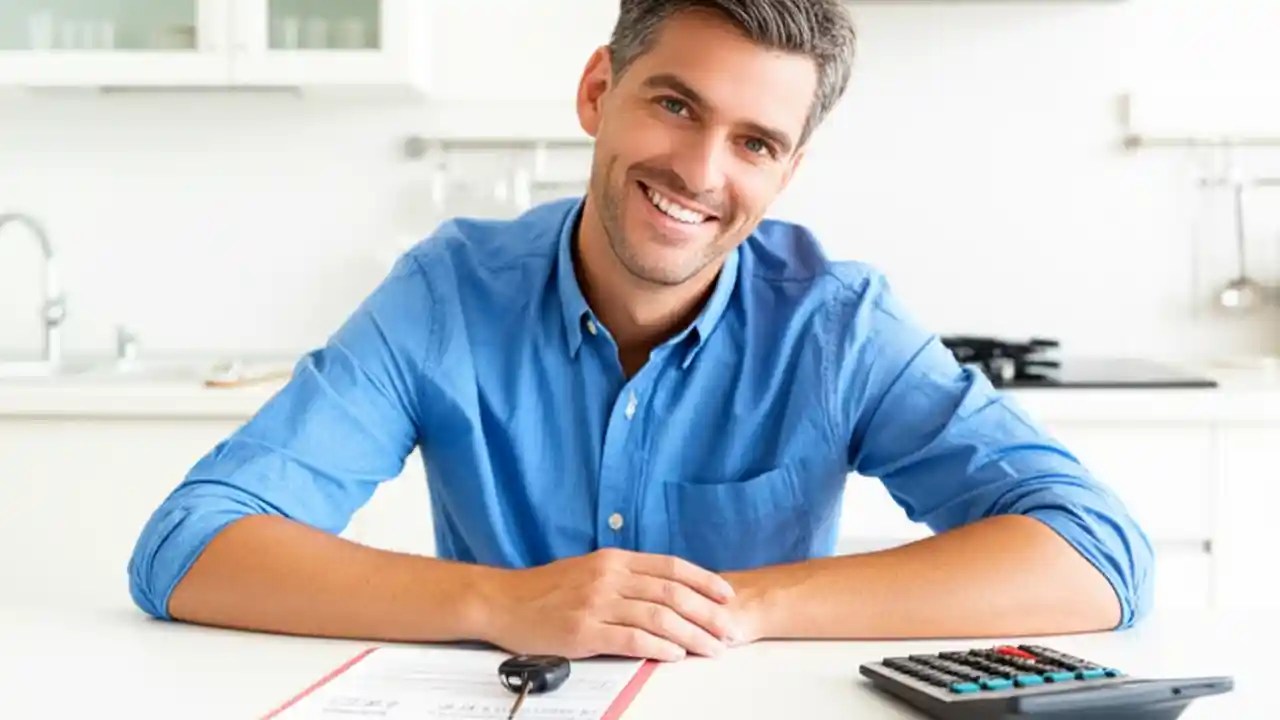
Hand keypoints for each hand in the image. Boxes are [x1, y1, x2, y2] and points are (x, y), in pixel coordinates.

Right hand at [480, 549, 741, 661]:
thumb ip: (624, 576)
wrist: (502, 601)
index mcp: (613, 559)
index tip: (726, 596)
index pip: (670, 566)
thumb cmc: (546, 589)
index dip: (703, 581)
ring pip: (658, 618)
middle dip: (706, 613)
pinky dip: (659, 648)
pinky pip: (631, 640)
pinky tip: (675, 655)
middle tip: (728, 630)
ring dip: (691, 635)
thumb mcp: (589, 570)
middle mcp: (608, 577)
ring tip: (711, 648)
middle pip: (671, 593)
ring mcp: (596, 604)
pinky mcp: (584, 632)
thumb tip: (665, 589)